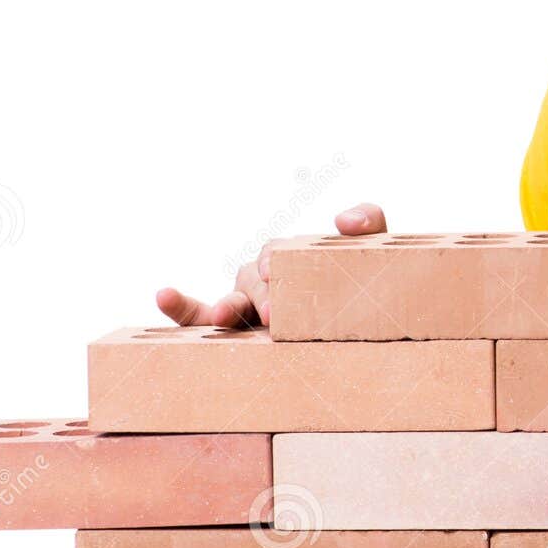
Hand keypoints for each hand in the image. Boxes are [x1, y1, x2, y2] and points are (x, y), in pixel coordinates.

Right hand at [154, 202, 387, 326]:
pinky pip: (201, 318)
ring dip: (225, 305)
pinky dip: (180, 308)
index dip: (276, 264)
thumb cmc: (371, 281)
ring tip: (226, 315)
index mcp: (298, 262)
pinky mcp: (239, 327)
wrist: (384, 322)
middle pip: (254, 277)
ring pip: (232, 297)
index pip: (279, 254)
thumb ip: (369, 222)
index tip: (278, 277)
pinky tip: (163, 296)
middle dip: (260, 293)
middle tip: (273, 313)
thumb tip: (342, 220)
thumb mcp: (376, 250)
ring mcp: (253, 304)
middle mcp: (272, 281)